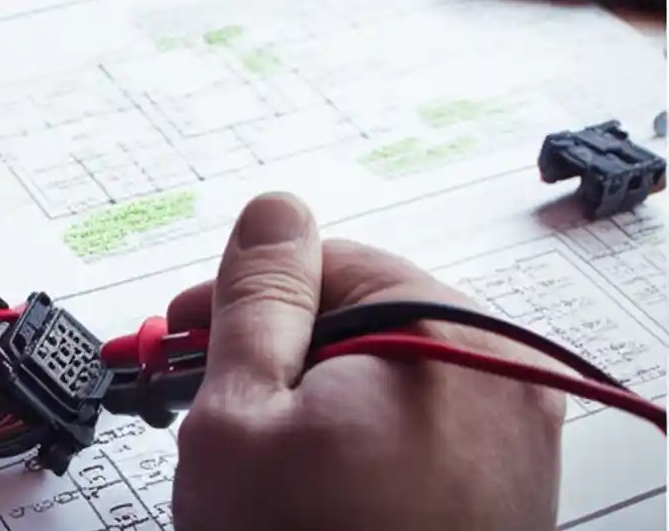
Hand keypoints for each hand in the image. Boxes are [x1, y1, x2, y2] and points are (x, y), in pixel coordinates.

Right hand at [167, 193, 564, 530]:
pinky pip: (416, 426)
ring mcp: (514, 438)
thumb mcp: (241, 416)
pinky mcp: (504, 488)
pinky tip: (312, 485)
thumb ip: (253, 300)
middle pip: (361, 318)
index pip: (329, 261)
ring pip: (384, 374)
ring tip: (263, 460)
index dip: (242, 296)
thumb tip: (269, 215)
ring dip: (312, 399)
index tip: (190, 332)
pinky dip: (355, 439)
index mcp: (449, 337)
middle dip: (277, 355)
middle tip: (218, 406)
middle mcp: (504, 378)